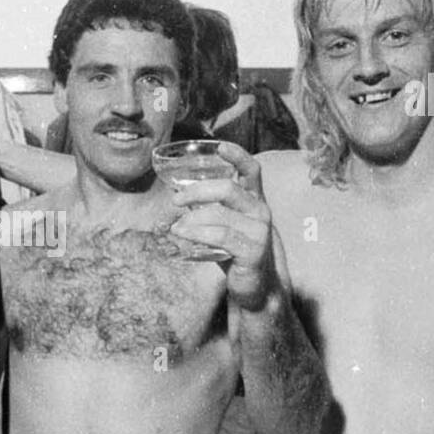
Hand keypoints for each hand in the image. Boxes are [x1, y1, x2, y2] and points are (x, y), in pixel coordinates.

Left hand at [169, 141, 279, 310]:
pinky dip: (197, 233)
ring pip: (219, 214)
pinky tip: (183, 235)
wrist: (257, 287)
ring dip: (190, 219)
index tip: (220, 146)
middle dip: (196, 192)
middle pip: (227, 188)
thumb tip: (174, 200)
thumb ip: (207, 211)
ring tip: (174, 227)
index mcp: (254, 200)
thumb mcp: (224, 226)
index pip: (251, 170)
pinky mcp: (253, 250)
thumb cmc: (236, 252)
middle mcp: (260, 211)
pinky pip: (221, 235)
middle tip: (175, 201)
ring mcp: (259, 231)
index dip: (237, 155)